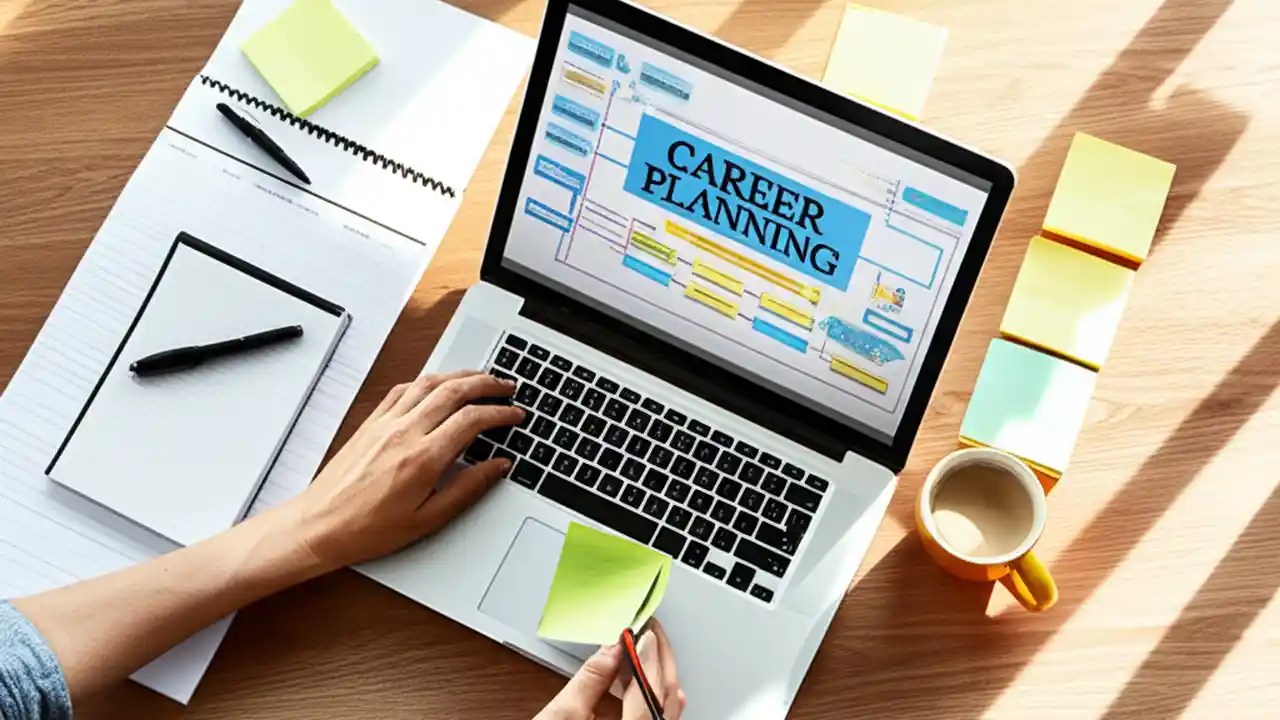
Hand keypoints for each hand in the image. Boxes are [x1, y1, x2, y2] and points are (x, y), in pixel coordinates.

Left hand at [280, 370, 522, 570]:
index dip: (500, 413)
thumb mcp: (428, 520)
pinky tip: (437, 384)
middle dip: (487, 384)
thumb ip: (467, 488)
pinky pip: (403, 389)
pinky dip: (426, 381)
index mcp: (423, 458)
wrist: (321, 526)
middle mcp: (404, 433)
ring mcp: (385, 424)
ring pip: (429, 383)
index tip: (514, 415)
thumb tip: (497, 466)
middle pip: (454, 391)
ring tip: (480, 378)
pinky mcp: (371, 423)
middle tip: (506, 387)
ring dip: (459, 375)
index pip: (472, 420)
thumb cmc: (369, 529)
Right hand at [535, 620, 685, 719]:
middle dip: (659, 661)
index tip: (642, 634)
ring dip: (659, 675)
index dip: (646, 660)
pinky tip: (643, 677)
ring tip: (646, 648)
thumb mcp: (560, 717)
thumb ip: (589, 680)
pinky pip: (660, 718)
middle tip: (649, 632)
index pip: (647, 696)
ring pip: (667, 709)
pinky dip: (655, 694)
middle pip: (665, 700)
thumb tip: (608, 649)